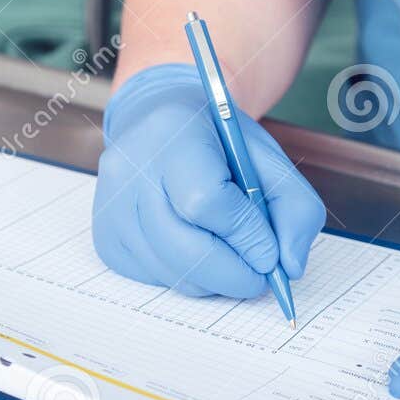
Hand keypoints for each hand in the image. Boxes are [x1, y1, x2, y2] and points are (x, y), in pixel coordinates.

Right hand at [94, 63, 324, 297]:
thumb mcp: (264, 155)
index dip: (246, 236)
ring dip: (213, 279)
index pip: (206, 202)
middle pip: (183, 248)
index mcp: (171, 135)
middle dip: (233, 274)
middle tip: (260, 276)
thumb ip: (294, 206)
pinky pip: (153, 278)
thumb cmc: (213, 139)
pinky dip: (186, 276)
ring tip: (229, 256)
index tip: (271, 254)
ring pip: (171, 272)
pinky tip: (195, 249)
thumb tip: (289, 266)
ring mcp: (112, 206)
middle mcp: (129, 169)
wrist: (156, 120)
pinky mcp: (105, 236)